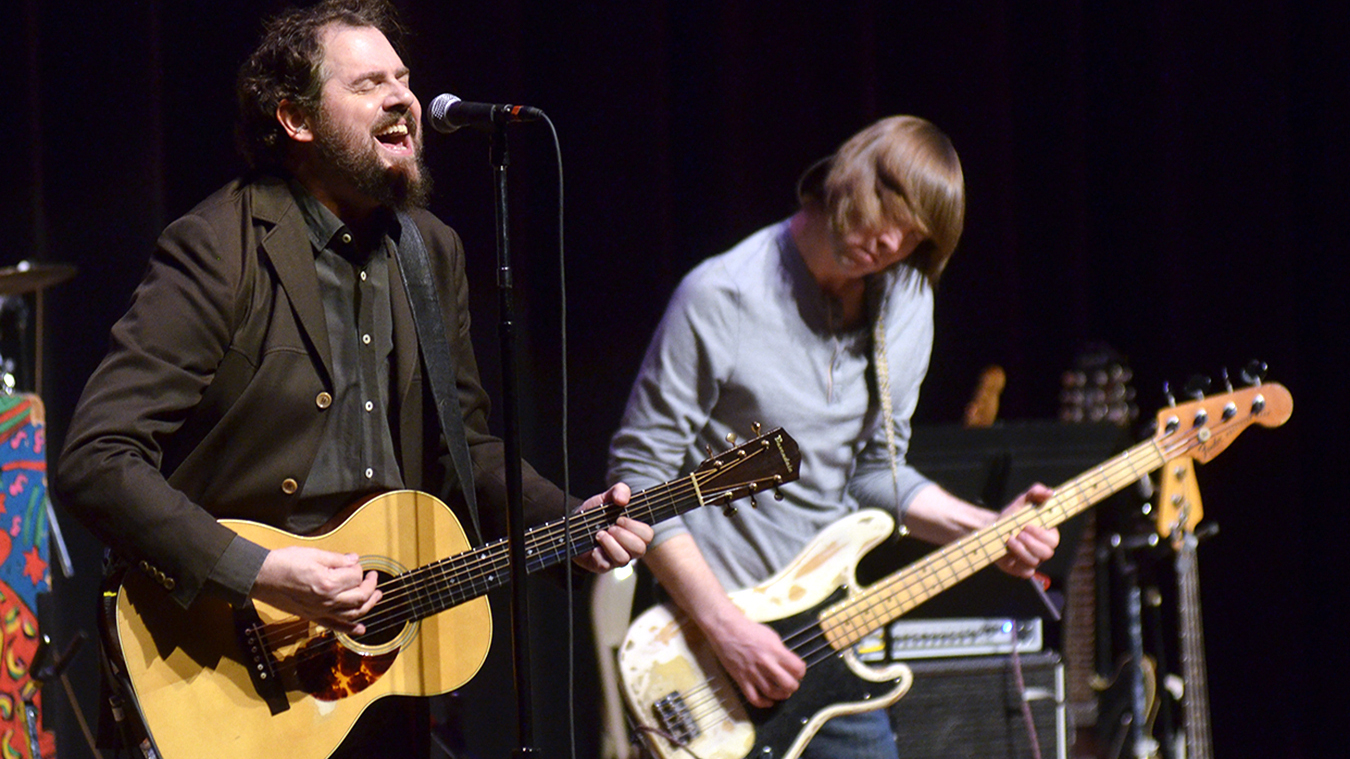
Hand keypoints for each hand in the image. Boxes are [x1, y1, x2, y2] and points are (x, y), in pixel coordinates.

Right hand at [251, 546, 380, 633]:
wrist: (261, 578)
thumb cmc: (284, 564)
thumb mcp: (313, 554)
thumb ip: (337, 559)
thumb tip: (354, 560)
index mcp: (328, 583)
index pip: (356, 576)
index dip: (358, 567)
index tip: (354, 562)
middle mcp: (327, 601)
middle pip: (360, 596)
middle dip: (371, 586)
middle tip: (373, 576)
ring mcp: (321, 611)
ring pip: (353, 614)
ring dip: (368, 605)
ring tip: (377, 596)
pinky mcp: (313, 617)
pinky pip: (335, 626)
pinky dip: (350, 629)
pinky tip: (360, 629)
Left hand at [571, 483, 653, 572]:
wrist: (575, 525)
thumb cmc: (596, 514)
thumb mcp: (607, 497)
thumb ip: (619, 491)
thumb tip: (623, 499)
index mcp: (634, 532)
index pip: (647, 535)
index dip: (635, 527)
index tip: (620, 518)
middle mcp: (629, 548)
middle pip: (639, 549)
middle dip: (623, 536)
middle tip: (610, 527)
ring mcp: (616, 558)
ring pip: (623, 559)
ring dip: (610, 544)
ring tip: (599, 535)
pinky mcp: (602, 566)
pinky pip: (605, 565)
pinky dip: (598, 554)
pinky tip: (593, 547)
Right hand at [705, 609, 806, 707]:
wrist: (726, 630)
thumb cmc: (749, 630)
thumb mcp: (771, 636)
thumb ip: (781, 651)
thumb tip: (789, 663)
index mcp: (775, 650)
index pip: (797, 668)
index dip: (801, 671)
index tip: (798, 671)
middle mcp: (765, 663)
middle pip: (787, 684)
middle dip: (793, 686)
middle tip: (792, 683)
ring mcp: (752, 673)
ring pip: (772, 693)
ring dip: (781, 695)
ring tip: (782, 692)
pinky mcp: (741, 679)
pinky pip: (754, 698)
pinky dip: (763, 703)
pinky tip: (768, 701)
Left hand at [994, 483, 1058, 577]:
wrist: (992, 529)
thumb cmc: (1011, 516)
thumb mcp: (1022, 501)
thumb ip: (1035, 492)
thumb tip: (1049, 492)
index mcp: (1047, 534)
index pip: (1054, 539)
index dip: (1042, 535)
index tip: (1028, 525)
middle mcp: (1042, 549)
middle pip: (1047, 552)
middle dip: (1032, 543)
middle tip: (1018, 532)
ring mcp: (1032, 560)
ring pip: (1035, 561)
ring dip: (1022, 550)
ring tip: (1010, 539)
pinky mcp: (1021, 569)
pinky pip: (1025, 572)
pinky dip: (1017, 563)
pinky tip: (1008, 551)